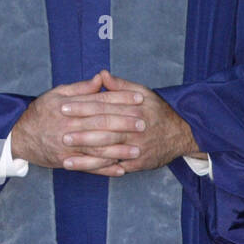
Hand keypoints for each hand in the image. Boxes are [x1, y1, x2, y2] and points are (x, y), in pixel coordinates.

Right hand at [11, 71, 145, 176]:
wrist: (19, 136)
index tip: (139, 97)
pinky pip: (88, 166)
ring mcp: (67, 145)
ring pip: (97, 148)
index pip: (99, 101)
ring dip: (118, 150)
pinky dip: (105, 169)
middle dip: (124, 123)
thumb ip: (79, 88)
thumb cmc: (39, 113)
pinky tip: (120, 169)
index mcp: (68, 106)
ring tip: (137, 149)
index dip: (120, 98)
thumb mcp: (55, 95)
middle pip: (101, 123)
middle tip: (143, 123)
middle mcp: (68, 126)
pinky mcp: (65, 161)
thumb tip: (100, 79)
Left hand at [65, 71, 202, 172]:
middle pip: (104, 130)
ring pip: (108, 152)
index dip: (81, 107)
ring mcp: (137, 147)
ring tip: (64, 157)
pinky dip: (98, 169)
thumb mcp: (143, 93)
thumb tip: (101, 74)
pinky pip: (116, 166)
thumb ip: (120, 85)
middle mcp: (135, 129)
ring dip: (85, 156)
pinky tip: (82, 169)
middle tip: (60, 135)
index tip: (62, 108)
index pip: (102, 107)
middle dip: (81, 134)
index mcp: (133, 109)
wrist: (182, 133)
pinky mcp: (139, 162)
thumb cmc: (158, 111)